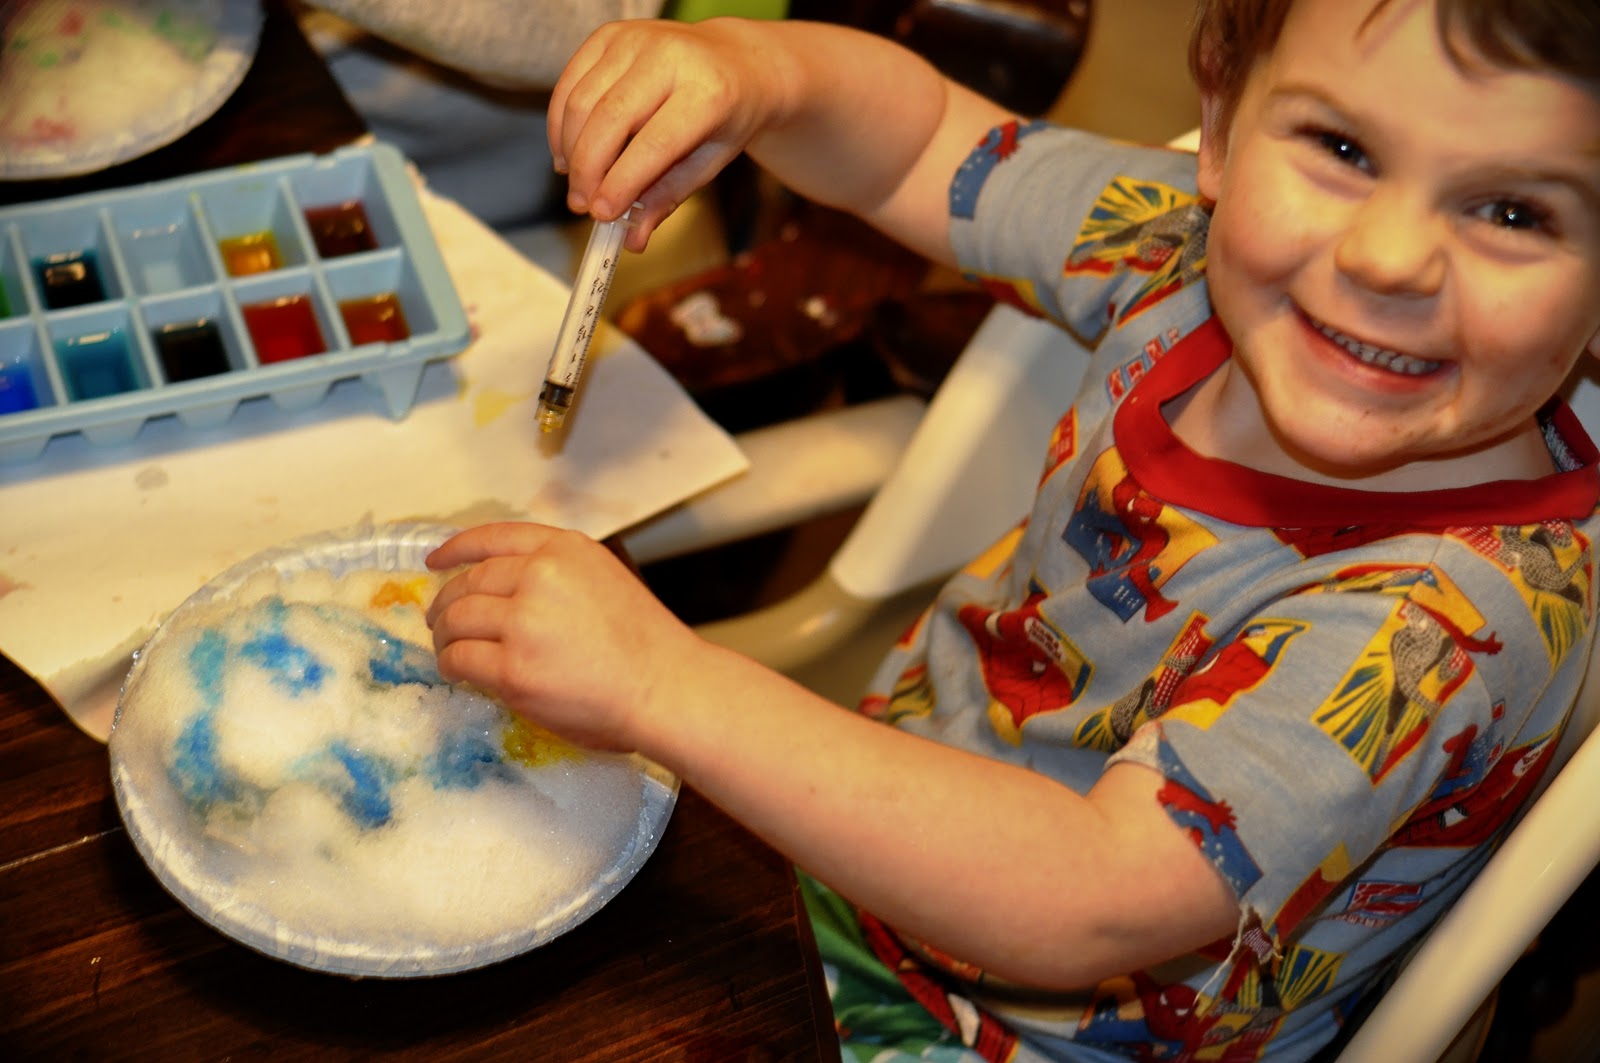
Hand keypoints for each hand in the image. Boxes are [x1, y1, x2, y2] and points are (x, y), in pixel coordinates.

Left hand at [425, 522, 704, 751]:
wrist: (664, 686)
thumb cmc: (645, 643)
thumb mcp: (604, 578)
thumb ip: (558, 573)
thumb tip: (505, 588)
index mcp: (564, 549)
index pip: (494, 537)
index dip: (457, 549)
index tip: (436, 561)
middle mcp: (540, 576)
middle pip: (469, 583)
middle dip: (447, 603)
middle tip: (441, 620)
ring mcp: (524, 622)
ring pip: (457, 620)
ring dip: (445, 636)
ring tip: (447, 648)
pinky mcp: (513, 668)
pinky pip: (461, 659)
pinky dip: (452, 665)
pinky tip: (457, 671)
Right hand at [549, 18, 788, 250]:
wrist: (733, 61)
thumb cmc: (723, 116)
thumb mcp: (709, 161)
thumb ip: (668, 197)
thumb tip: (632, 240)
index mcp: (709, 91)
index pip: (655, 143)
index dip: (622, 182)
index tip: (601, 215)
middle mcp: (670, 57)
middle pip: (609, 119)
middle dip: (588, 170)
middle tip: (582, 205)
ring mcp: (636, 40)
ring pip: (581, 102)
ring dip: (570, 151)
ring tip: (576, 184)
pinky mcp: (609, 34)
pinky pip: (569, 83)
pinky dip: (560, 124)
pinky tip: (567, 154)